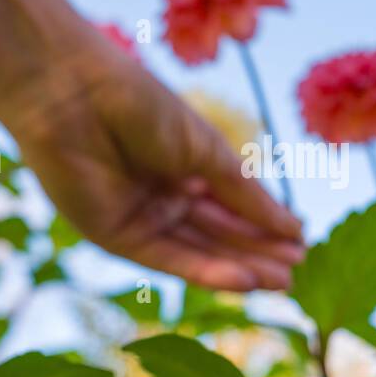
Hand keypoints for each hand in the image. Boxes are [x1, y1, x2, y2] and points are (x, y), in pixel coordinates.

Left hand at [2, 16, 304, 292]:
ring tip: (280, 283)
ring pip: (196, 252)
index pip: (233, 207)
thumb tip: (293, 226)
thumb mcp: (207, 151)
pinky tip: (241, 280)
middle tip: (296, 273)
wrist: (73, 93)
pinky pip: (166, 258)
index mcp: (186, 167)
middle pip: (217, 235)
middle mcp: (164, 196)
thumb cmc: (141, 105)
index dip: (266, 227)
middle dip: (257, 255)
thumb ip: (246, 195)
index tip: (302, 245)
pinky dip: (204, 271)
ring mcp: (140, 217)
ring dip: (238, 270)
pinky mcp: (114, 235)